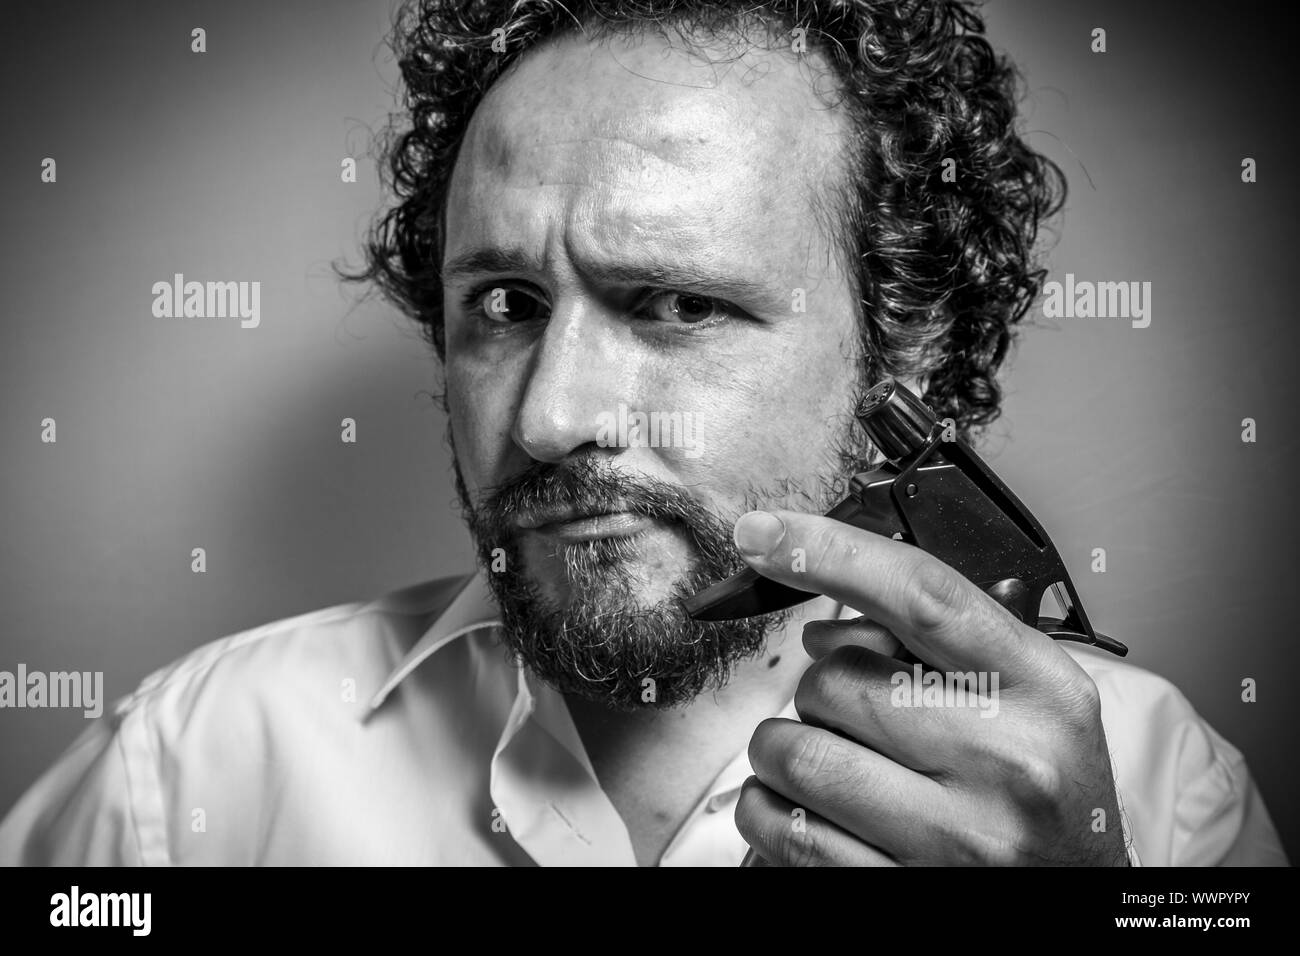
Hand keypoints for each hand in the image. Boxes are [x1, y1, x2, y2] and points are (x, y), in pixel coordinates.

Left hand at [732, 509, 1128, 865]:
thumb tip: (823, 627)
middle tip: (851, 712)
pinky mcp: (900, 891)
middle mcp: (1007, 762)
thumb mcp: (1029, 698)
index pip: (921, 595)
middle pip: (836, 680)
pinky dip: (771, 810)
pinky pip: (785, 830)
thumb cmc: (1045, 792)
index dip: (830, 553)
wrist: (1077, 896)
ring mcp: (957, 838)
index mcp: (1040, 691)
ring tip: (830, 758)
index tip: (766, 535)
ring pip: (797, 754)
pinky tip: (811, 807)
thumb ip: (940, 646)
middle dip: (819, 688)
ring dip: (785, 750)